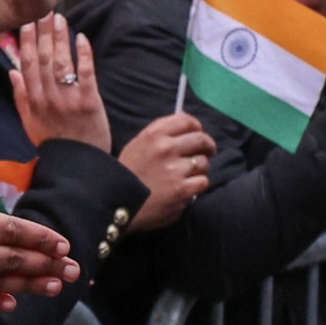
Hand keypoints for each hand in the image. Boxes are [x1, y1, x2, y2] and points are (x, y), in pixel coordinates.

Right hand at [8, 14, 108, 153]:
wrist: (78, 165)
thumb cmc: (55, 144)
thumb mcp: (30, 123)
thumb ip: (21, 97)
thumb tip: (11, 72)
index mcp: (33, 101)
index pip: (27, 66)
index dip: (26, 42)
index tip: (27, 23)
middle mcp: (48, 98)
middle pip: (43, 59)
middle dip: (43, 33)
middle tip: (45, 12)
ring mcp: (68, 99)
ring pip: (60, 62)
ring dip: (59, 38)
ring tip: (60, 19)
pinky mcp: (89, 101)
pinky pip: (85, 73)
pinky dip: (83, 54)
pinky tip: (81, 38)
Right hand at [118, 113, 213, 229]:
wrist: (117, 202)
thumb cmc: (128, 172)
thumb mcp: (138, 144)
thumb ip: (161, 134)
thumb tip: (187, 124)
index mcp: (154, 134)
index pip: (186, 121)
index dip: (197, 126)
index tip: (198, 133)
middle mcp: (166, 148)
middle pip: (200, 139)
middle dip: (208, 146)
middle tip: (208, 151)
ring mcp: (175, 170)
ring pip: (203, 162)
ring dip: (199, 169)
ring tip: (189, 175)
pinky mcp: (182, 190)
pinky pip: (202, 182)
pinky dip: (197, 185)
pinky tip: (187, 188)